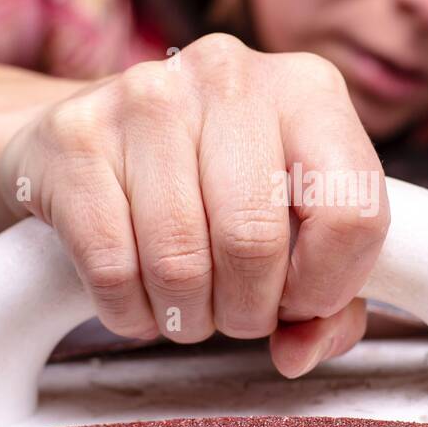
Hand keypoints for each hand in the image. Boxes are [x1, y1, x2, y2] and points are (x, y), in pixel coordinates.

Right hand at [0, 32, 388, 377]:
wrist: (95, 138)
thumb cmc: (211, 184)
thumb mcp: (292, 223)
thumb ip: (327, 300)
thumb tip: (302, 349)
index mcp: (308, 89)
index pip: (351, 211)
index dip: (328, 285)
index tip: (301, 301)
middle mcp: (230, 77)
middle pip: (255, 241)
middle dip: (248, 310)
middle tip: (237, 314)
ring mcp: (146, 97)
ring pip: (179, 261)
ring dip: (187, 316)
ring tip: (188, 306)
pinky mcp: (76, 135)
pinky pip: (111, 266)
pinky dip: (130, 311)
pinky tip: (140, 298)